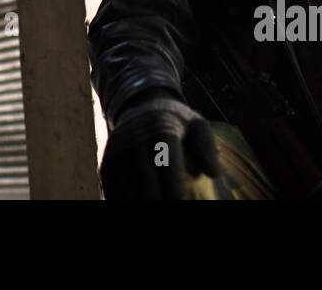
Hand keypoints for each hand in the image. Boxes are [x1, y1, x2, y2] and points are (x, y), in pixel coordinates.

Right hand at [100, 94, 220, 199]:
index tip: (179, 200)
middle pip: (142, 173)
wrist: (141, 109)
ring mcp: (118, 149)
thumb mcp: (197, 126)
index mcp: (161, 126)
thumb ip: (206, 147)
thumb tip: (214, 173)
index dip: (171, 180)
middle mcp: (135, 136)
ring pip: (124, 183)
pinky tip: (133, 207)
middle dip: (154, 197)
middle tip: (169, 209)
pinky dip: (120, 199)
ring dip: (136, 199)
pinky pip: (111, 186)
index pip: (164, 155)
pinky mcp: (107, 162)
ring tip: (149, 213)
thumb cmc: (177, 125)